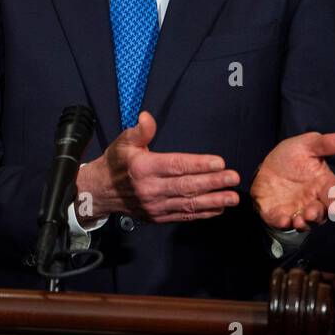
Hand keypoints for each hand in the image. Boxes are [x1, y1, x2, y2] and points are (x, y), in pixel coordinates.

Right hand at [75, 111, 239, 223]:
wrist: (100, 192)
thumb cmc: (116, 163)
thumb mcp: (123, 142)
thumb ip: (140, 131)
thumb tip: (147, 117)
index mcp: (143, 168)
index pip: (175, 166)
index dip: (198, 164)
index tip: (219, 162)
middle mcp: (150, 189)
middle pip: (186, 186)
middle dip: (213, 182)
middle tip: (233, 178)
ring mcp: (155, 206)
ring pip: (188, 204)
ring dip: (213, 200)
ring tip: (233, 197)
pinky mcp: (158, 217)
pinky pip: (184, 215)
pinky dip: (202, 213)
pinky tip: (218, 208)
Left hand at [251, 131, 334, 230]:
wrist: (266, 167)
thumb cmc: (292, 157)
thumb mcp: (306, 145)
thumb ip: (325, 144)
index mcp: (323, 185)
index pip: (333, 195)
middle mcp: (312, 201)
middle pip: (320, 213)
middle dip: (317, 215)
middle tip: (311, 213)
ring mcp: (296, 210)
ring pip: (304, 222)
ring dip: (303, 223)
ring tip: (298, 221)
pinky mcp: (279, 215)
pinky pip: (281, 222)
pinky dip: (283, 223)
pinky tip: (282, 220)